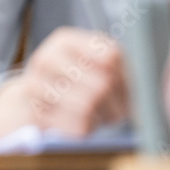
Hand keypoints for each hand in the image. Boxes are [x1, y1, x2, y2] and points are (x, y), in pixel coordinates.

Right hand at [0, 27, 128, 139]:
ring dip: (104, 116)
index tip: (127, 87)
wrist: (33, 102)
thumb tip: (136, 81)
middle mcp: (47, 58)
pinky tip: (87, 124)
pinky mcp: (36, 113)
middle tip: (121, 111)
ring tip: (104, 116)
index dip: (125, 76)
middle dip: (118, 102)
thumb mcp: (92, 63)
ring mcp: (36, 85)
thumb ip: (115, 64)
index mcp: (64, 40)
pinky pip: (78, 125)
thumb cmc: (74, 82)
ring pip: (89, 105)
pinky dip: (90, 129)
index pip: (111, 57)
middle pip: (102, 83)